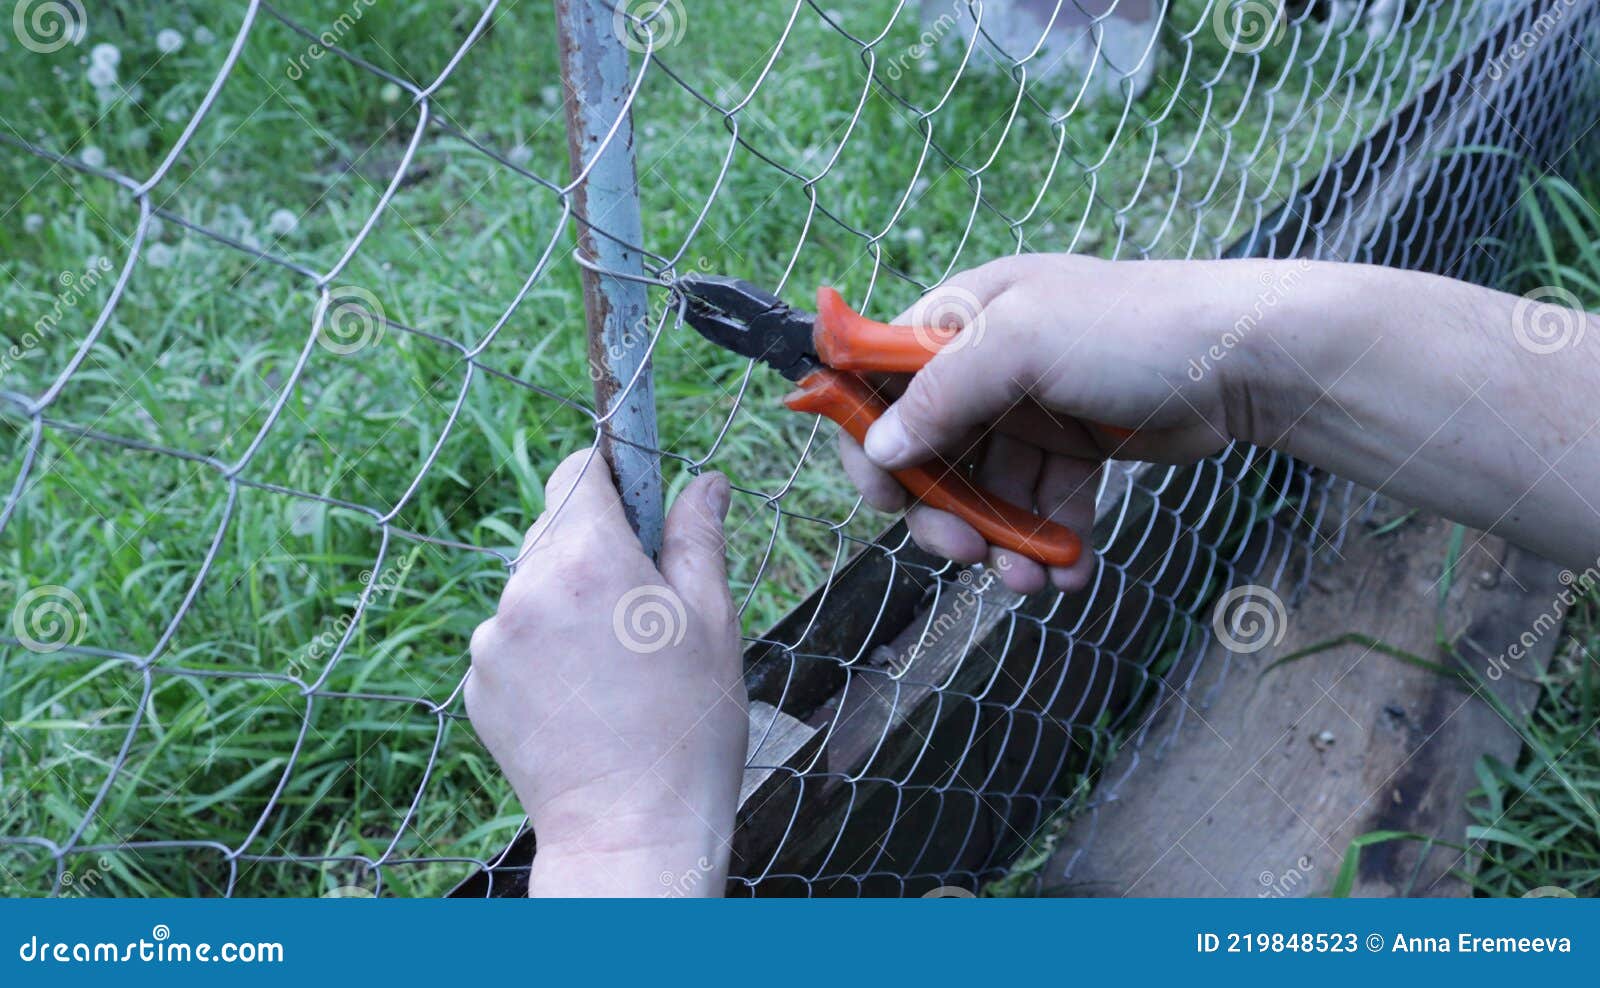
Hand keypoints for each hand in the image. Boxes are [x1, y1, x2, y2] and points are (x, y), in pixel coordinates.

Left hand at [466, 448, 746, 896]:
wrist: (631, 834)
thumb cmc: (688, 727)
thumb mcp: (713, 620)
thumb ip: (698, 537)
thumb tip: (706, 482)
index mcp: (586, 559)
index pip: (578, 471)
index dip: (612, 477)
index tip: (639, 502)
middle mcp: (524, 589)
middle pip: (555, 532)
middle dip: (597, 551)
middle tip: (646, 609)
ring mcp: (491, 641)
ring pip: (533, 589)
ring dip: (568, 604)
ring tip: (617, 668)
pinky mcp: (477, 687)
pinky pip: (513, 641)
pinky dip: (544, 652)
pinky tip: (586, 698)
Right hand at [840, 253, 1283, 594]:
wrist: (1250, 359)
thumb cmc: (1137, 327)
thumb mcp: (1026, 344)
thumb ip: (944, 393)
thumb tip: (881, 449)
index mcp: (963, 317)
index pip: (881, 379)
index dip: (870, 439)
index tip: (883, 497)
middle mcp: (989, 363)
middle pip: (930, 451)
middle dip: (945, 512)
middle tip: (967, 554)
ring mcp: (1032, 410)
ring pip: (987, 491)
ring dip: (1002, 541)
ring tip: (1033, 578)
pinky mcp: (1076, 448)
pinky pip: (1041, 505)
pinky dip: (1050, 541)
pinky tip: (1072, 569)